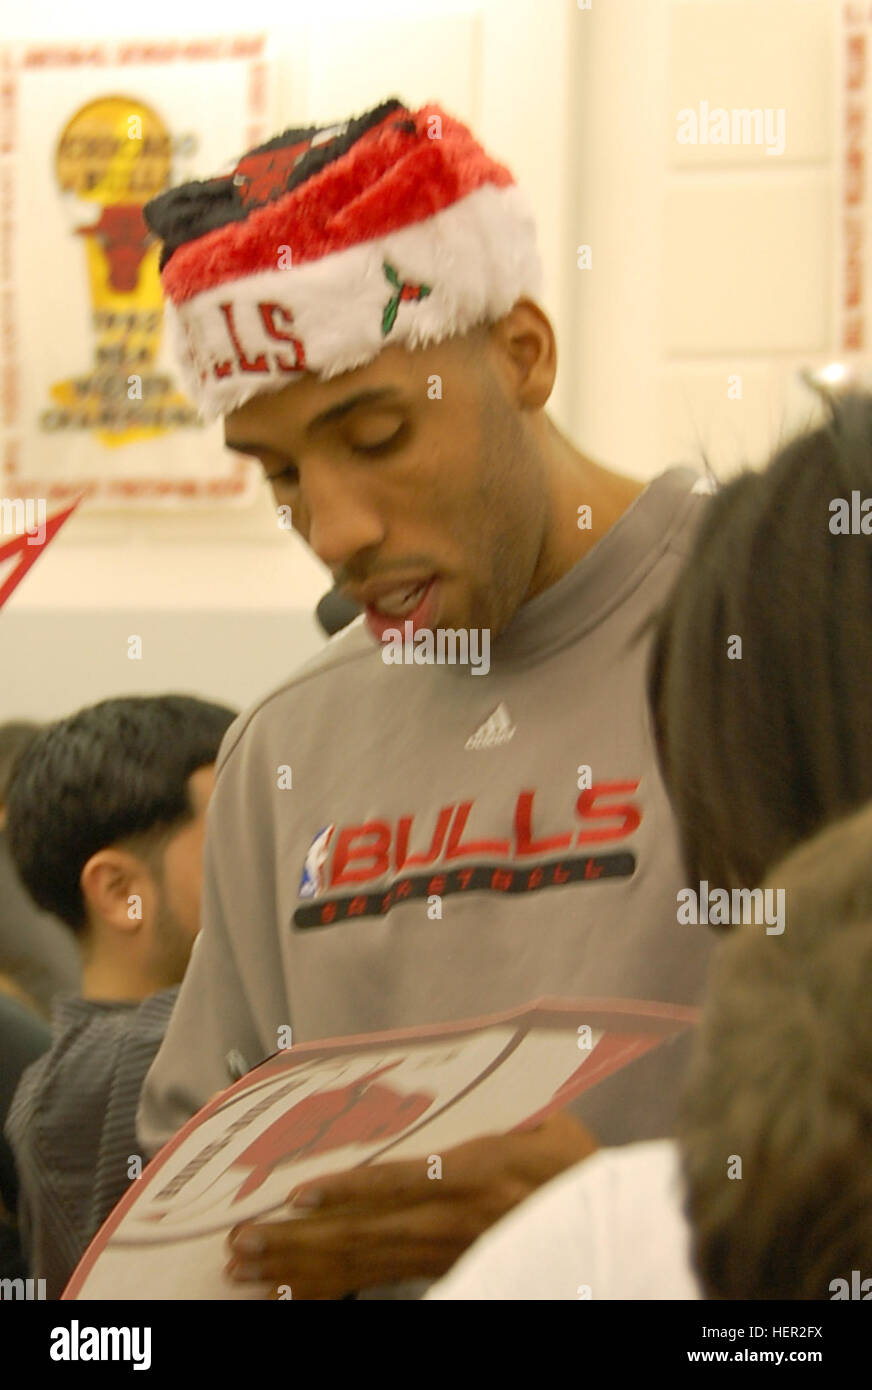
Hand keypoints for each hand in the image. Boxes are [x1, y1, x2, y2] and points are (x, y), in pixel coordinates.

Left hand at [226, 1110, 596, 1298]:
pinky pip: (376, 1284)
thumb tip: (448, 1069)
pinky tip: (291, 1292)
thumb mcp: (545, 1120)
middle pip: (363, 1236)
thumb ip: (495, 1103)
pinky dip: (328, 1289)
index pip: (400, 1184)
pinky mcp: (442, 1273)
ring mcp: (443, 1254)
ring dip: (299, 1266)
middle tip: (241, 1241)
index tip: (299, 1193)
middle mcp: (451, 1221)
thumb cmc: (572, 1167)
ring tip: (247, 1266)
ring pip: (361, 1266)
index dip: (347, 1192)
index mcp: (476, 1174)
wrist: (604, 1226)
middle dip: (296, 1240)